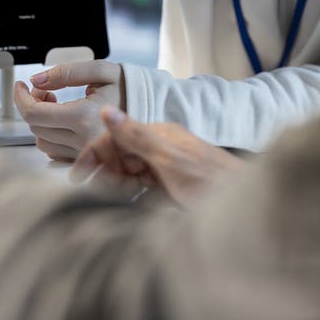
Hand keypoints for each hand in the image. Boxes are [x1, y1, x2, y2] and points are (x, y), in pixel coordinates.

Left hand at [14, 61, 124, 161]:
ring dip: (41, 121)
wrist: (152, 106)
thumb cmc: (128, 87)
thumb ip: (67, 72)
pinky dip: (50, 134)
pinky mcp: (86, 159)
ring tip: (57, 104)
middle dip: (34, 104)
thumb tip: (37, 80)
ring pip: (42, 141)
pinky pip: (54, 152)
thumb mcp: (102, 70)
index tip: (22, 86)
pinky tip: (63, 120)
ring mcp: (84, 153)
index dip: (21, 98)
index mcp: (85, 116)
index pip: (35, 113)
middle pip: (36, 126)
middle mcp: (83, 139)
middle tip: (47, 90)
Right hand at [72, 107, 244, 206]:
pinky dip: (132, 199)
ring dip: (118, 189)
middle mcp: (162, 148)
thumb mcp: (169, 160)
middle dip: (106, 175)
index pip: (116, 137)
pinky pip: (142, 190)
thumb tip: (107, 109)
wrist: (244, 207)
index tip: (75, 178)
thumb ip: (137, 136)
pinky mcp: (172, 188)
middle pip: (121, 157)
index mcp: (160, 134)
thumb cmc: (211, 182)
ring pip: (129, 175)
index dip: (94, 155)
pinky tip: (130, 209)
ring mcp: (167, 168)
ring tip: (116, 204)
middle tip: (99, 197)